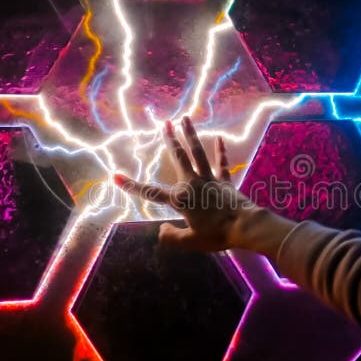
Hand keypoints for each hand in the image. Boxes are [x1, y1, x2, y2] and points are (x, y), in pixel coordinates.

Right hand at [115, 117, 258, 251]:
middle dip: (170, 139)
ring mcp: (210, 180)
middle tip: (164, 123)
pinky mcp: (225, 181)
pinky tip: (220, 138)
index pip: (152, 193)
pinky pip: (221, 164)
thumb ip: (172, 237)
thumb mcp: (190, 242)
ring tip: (185, 118)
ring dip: (191, 135)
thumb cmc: (216, 235)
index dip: (132, 186)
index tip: (115, 176)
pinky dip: (220, 151)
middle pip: (179, 158)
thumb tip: (160, 230)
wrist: (244, 226)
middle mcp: (192, 184)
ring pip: (197, 153)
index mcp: (181, 200)